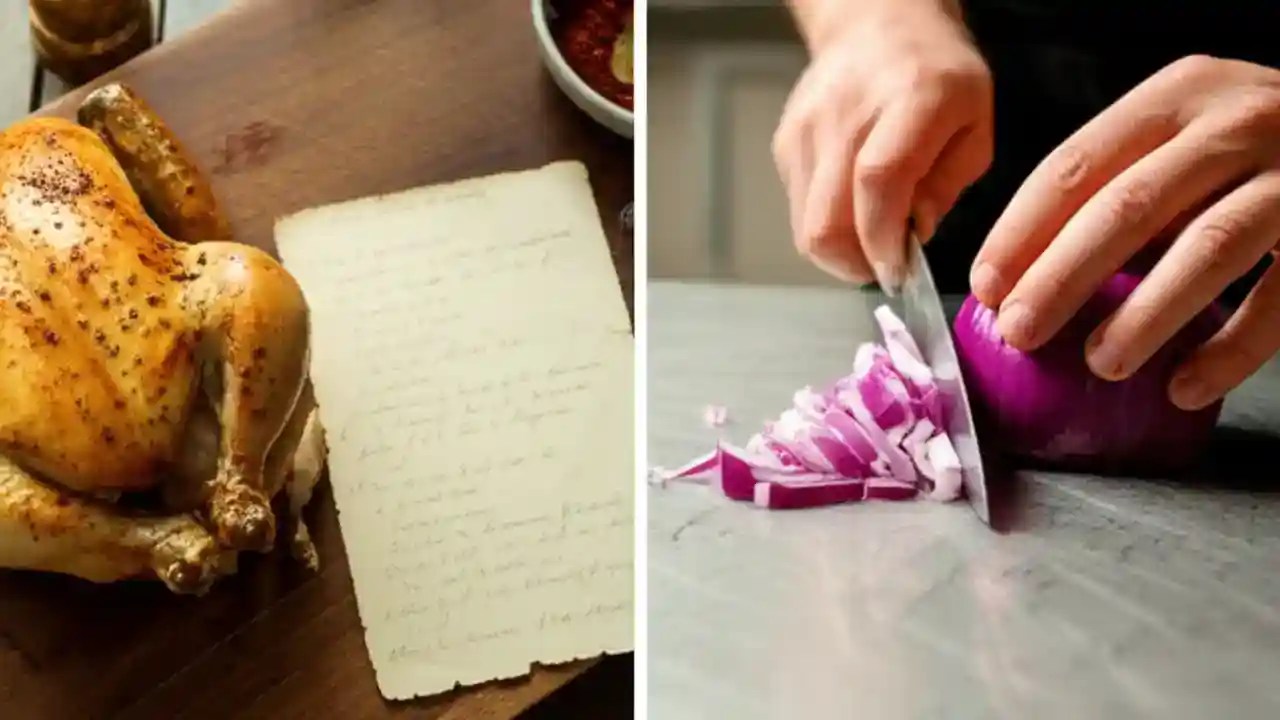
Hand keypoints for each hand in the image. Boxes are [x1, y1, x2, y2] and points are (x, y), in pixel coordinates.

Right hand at [772, 0, 992, 289]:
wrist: (875, 23)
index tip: (898, 272)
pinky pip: (800, 207)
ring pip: (806, 226)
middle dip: (855, 264)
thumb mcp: (974, 122)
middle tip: (883, 265)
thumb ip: (949, 183)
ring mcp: (807, 130)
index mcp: (910, 102)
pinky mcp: (786, 143)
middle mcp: (848, 115)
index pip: (878, 182)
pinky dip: (827, 223)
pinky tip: (852, 206)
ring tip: (870, 240)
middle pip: (826, 220)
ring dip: (839, 251)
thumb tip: (915, 233)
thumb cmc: (936, 75)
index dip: (882, 240)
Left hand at [971, 55, 1279, 409]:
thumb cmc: (1254, 153)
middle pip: (1129, 205)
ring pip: (1208, 246)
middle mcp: (1237, 120)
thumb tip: (1022, 281)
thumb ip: (1120, 190)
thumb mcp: (1186, 142)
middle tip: (1020, 333)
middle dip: (1062, 276)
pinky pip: (1279, 296)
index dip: (1022, 230)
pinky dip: (1230, 348)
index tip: (986, 287)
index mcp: (1178, 94)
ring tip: (1101, 364)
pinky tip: (1185, 386)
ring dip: (1145, 314)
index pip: (1076, 164)